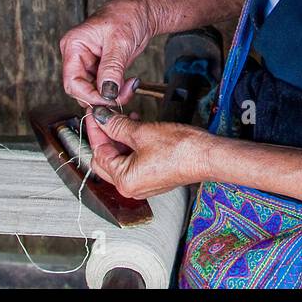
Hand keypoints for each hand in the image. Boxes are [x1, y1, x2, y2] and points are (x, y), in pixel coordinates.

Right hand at [58, 0, 158, 107]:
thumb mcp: (120, 41)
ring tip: (129, 87)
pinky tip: (129, 84)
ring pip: (94, 92)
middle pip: (81, 89)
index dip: (89, 95)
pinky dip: (117, 91)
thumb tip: (107, 92)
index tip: (109, 100)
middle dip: (102, 97)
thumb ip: (112, 68)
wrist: (142, 11)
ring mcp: (90, 63)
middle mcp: (78, 56)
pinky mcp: (102, 69)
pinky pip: (105, 88)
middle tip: (123, 95)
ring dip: (112, 95)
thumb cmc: (127, 15)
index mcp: (74, 46)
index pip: (72, 81)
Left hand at [83, 107, 209, 199]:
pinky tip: (135, 129)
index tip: (94, 114)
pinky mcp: (152, 178)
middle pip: (106, 159)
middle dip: (105, 136)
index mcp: (124, 180)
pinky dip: (131, 146)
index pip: (99, 152)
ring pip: (120, 160)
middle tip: (106, 116)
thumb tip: (102, 118)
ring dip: (119, 139)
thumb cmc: (180, 149)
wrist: (206, 155)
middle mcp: (130, 187)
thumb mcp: (142, 132)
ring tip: (124, 119)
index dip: (96, 130)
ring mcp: (142, 184)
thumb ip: (117, 125)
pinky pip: (133, 162)